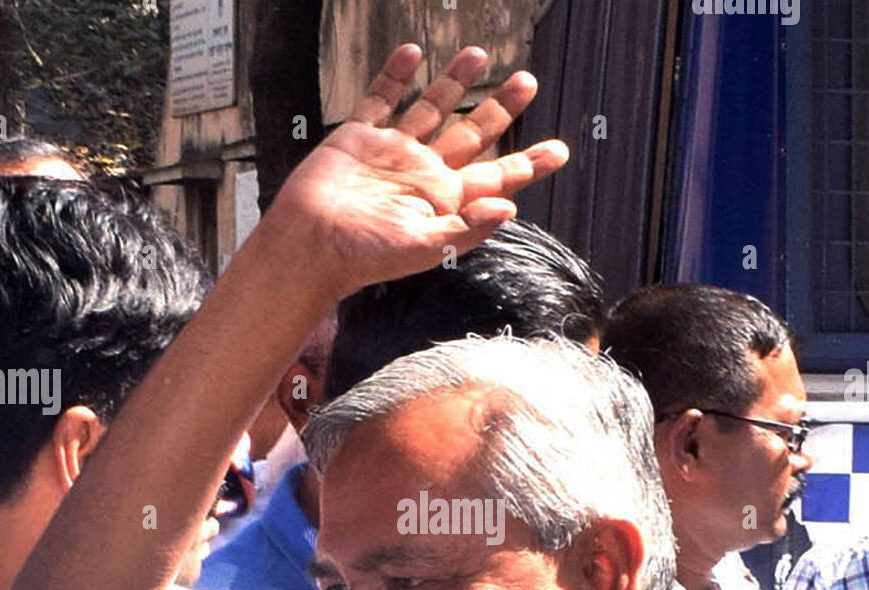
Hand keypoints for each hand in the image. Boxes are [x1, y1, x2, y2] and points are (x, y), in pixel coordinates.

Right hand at [264, 44, 568, 298]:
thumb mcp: (426, 248)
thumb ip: (469, 227)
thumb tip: (510, 207)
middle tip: (527, 82)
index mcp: (445, 202)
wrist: (309, 247)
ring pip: (431, 109)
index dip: (528, 165)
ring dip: (454, 82)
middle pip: (473, 134)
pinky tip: (411, 53)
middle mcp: (423, 174)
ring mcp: (392, 153)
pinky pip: (380, 100)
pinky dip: (394, 75)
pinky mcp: (358, 139)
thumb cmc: (365, 256)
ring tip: (477, 54)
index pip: (496, 177)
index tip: (558, 151)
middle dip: (502, 109)